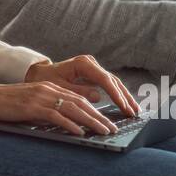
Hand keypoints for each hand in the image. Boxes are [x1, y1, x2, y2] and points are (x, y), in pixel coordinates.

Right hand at [0, 79, 118, 135]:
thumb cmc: (6, 103)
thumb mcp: (31, 104)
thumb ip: (47, 109)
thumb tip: (65, 122)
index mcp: (49, 88)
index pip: (78, 99)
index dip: (94, 110)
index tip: (106, 121)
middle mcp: (48, 90)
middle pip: (80, 103)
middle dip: (99, 117)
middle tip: (112, 128)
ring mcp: (41, 98)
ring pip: (72, 109)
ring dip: (91, 121)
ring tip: (103, 131)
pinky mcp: (32, 107)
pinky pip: (56, 116)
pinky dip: (70, 124)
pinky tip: (80, 132)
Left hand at [24, 56, 139, 116]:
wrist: (40, 74)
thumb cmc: (47, 80)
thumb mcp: (60, 88)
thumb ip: (79, 91)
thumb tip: (98, 97)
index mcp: (83, 64)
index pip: (105, 80)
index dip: (116, 95)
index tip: (124, 107)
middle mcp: (91, 63)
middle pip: (113, 80)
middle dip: (125, 97)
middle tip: (134, 112)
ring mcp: (93, 67)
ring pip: (114, 82)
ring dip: (125, 96)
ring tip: (135, 111)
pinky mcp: (94, 74)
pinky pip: (109, 85)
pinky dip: (118, 95)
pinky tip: (126, 105)